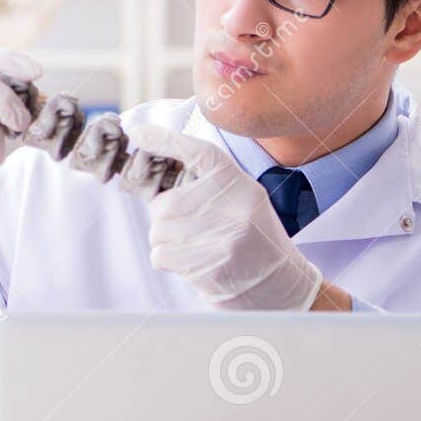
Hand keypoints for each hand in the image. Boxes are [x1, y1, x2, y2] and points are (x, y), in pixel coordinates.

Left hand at [124, 124, 323, 311]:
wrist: (282, 287)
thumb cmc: (255, 243)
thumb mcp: (243, 202)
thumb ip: (209, 187)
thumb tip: (157, 171)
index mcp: (242, 186)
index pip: (199, 153)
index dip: (165, 141)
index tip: (139, 134)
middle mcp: (234, 207)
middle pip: (165, 203)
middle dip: (165, 218)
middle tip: (189, 229)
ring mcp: (223, 238)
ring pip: (159, 231)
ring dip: (168, 242)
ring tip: (197, 248)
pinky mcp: (210, 267)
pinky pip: (161, 255)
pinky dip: (169, 260)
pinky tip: (193, 263)